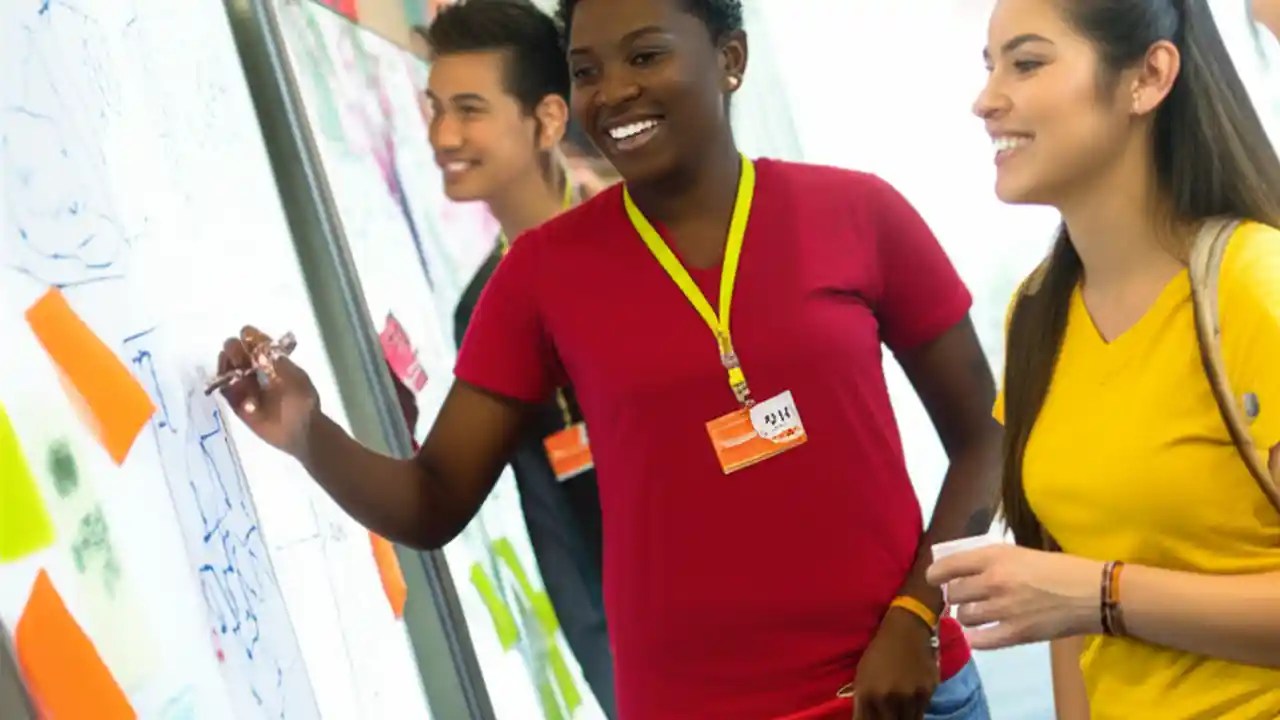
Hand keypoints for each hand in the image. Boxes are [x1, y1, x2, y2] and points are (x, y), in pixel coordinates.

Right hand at [217, 325, 318, 457]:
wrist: (300, 432)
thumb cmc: (302, 403)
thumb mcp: (297, 380)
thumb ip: (281, 365)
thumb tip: (262, 350)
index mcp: (272, 359)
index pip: (256, 341)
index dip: (251, 336)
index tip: (246, 335)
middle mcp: (254, 369)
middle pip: (237, 350)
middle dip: (235, 348)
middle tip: (237, 353)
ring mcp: (244, 385)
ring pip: (227, 367)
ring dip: (226, 362)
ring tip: (232, 366)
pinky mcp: (236, 402)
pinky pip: (224, 388)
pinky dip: (223, 382)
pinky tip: (228, 381)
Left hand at [852, 607, 938, 719]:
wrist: (907, 628)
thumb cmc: (880, 650)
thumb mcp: (863, 675)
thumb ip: (864, 701)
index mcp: (868, 694)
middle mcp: (888, 699)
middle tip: (885, 716)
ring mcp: (909, 698)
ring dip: (901, 719)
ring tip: (897, 712)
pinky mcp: (927, 694)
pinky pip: (920, 713)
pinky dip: (914, 713)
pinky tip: (909, 706)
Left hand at [926, 544, 1102, 648]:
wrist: (1092, 592)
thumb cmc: (1058, 567)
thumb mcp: (1020, 552)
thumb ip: (990, 560)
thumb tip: (961, 569)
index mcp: (994, 557)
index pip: (948, 565)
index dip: (935, 574)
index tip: (933, 579)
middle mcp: (994, 582)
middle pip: (954, 593)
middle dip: (956, 596)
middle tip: (966, 597)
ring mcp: (1003, 609)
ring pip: (965, 616)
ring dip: (968, 615)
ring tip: (979, 613)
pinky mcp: (1015, 634)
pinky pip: (980, 640)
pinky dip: (975, 638)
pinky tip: (980, 634)